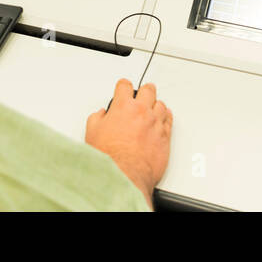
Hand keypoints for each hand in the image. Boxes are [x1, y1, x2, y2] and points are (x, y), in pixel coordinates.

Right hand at [85, 79, 171, 206]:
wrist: (123, 176)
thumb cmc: (109, 158)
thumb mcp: (93, 132)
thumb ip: (97, 118)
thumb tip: (101, 114)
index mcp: (123, 107)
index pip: (125, 86)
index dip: (123, 86)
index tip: (123, 88)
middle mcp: (142, 112)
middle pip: (148, 90)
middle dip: (144, 90)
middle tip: (142, 93)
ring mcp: (155, 124)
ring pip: (161, 105)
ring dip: (155, 105)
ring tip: (152, 107)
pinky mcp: (165, 137)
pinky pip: (169, 120)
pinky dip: (166, 117)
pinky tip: (163, 117)